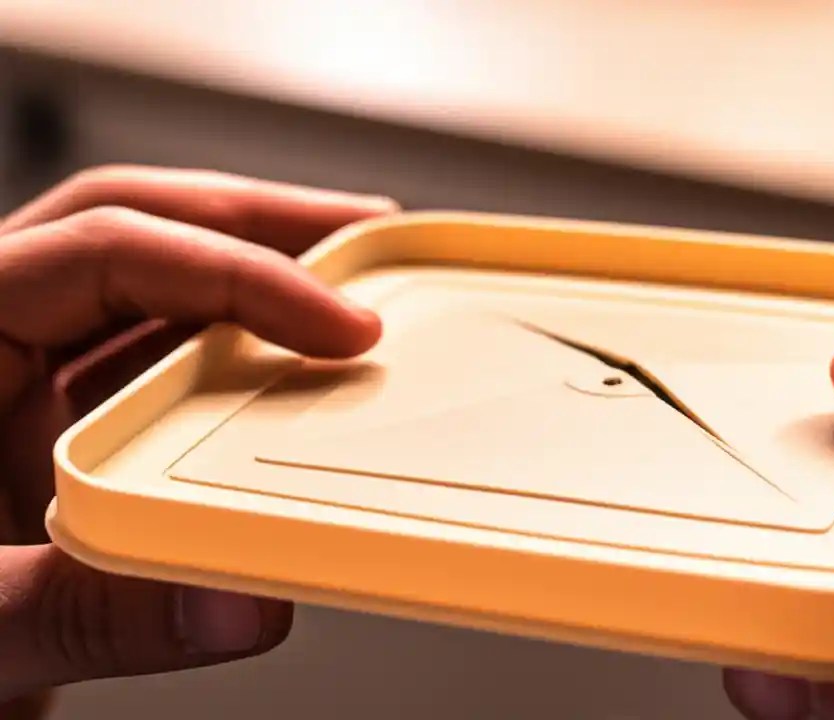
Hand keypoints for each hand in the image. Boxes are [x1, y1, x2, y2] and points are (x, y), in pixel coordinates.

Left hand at [0, 166, 394, 709]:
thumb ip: (87, 615)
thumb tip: (243, 599)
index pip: (102, 253)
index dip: (238, 276)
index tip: (338, 327)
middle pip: (127, 232)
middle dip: (257, 226)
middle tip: (363, 236)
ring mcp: (6, 389)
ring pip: (139, 289)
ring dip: (248, 280)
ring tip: (343, 285)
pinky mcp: (42, 440)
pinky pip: (144, 368)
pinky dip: (227, 359)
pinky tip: (286, 377)